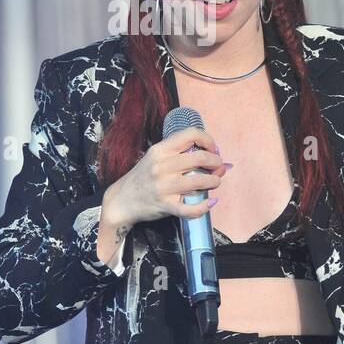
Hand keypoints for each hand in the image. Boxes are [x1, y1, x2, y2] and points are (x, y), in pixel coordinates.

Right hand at [100, 125, 232, 243]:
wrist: (122, 200)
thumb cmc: (144, 177)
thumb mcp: (157, 159)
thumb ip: (183, 157)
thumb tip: (221, 161)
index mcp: (161, 149)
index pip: (191, 134)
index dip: (208, 140)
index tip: (213, 150)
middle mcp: (162, 165)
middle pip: (200, 158)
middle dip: (216, 162)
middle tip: (218, 167)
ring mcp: (163, 186)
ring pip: (200, 181)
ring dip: (215, 181)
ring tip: (215, 182)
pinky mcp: (165, 205)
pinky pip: (190, 208)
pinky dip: (205, 207)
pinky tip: (210, 202)